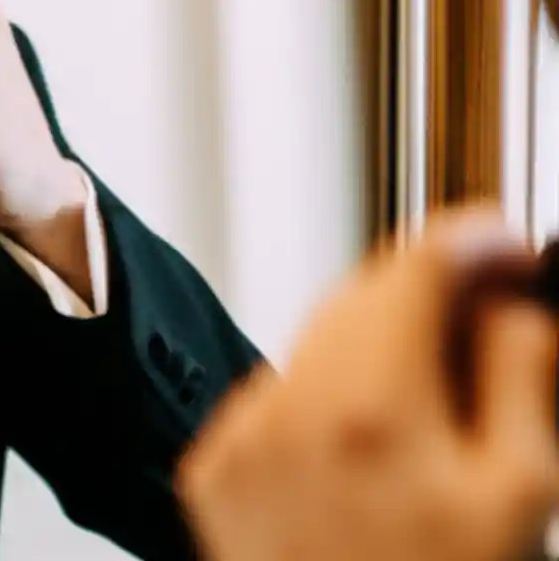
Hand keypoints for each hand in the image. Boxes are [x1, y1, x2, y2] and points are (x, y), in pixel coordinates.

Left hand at [177, 209, 558, 560]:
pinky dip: (317, 399)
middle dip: (422, 296)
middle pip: (360, 297)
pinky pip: (272, 398)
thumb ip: (517, 372)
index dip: (470, 241)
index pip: (416, 268)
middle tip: (479, 322)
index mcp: (372, 407)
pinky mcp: (210, 470)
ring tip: (421, 420)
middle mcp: (288, 410)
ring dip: (369, 348)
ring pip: (313, 345)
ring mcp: (240, 439)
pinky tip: (359, 456)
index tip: (501, 241)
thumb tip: (509, 298)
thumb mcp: (521, 492)